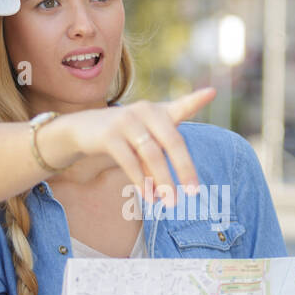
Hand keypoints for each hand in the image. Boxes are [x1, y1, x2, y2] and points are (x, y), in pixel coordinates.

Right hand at [44, 88, 216, 204]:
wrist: (82, 129)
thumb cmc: (123, 137)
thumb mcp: (144, 142)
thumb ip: (160, 160)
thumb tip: (166, 193)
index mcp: (159, 112)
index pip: (181, 106)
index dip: (196, 100)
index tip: (211, 93)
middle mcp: (145, 111)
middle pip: (173, 141)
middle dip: (185, 169)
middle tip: (193, 192)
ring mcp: (127, 121)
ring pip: (152, 154)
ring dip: (163, 181)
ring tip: (171, 202)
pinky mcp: (109, 135)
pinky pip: (130, 161)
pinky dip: (141, 181)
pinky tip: (148, 196)